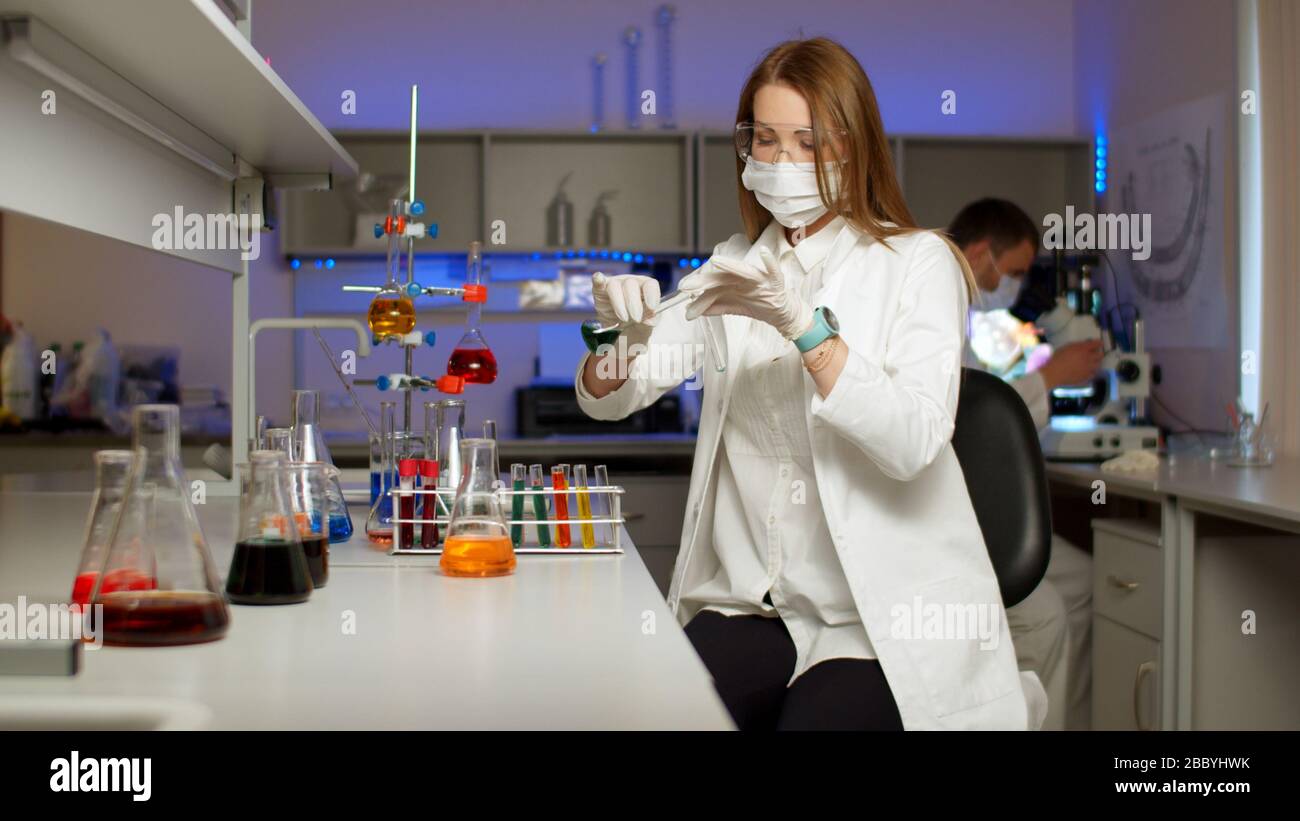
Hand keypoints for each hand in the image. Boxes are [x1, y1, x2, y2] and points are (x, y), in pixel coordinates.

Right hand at [591, 272, 660, 348]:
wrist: (618, 332)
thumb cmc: (636, 324)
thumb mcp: (645, 326)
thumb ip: (649, 322)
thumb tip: (648, 321)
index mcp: (646, 288)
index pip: (650, 285)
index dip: (652, 295)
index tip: (651, 308)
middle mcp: (630, 282)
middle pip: (631, 284)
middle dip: (634, 303)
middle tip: (636, 319)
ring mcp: (614, 284)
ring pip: (614, 285)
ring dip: (618, 303)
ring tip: (623, 318)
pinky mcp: (600, 289)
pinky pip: (598, 281)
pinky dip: (598, 280)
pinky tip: (599, 279)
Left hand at [678, 247, 812, 339]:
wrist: (779, 312)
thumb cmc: (755, 303)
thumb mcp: (731, 306)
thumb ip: (712, 307)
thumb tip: (689, 311)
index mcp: (731, 281)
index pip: (711, 282)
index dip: (697, 284)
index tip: (682, 288)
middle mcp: (742, 277)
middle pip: (721, 276)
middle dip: (704, 280)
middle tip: (686, 286)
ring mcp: (758, 278)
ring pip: (743, 271)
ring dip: (730, 265)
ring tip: (716, 261)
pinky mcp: (774, 280)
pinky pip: (772, 269)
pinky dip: (769, 261)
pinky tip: (764, 253)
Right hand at [1039, 339, 1103, 389]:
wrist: (1053, 374)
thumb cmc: (1056, 359)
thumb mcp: (1066, 347)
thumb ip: (1078, 345)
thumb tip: (1086, 344)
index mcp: (1083, 349)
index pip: (1097, 344)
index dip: (1097, 343)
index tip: (1096, 344)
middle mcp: (1089, 358)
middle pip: (1100, 355)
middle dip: (1097, 353)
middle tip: (1092, 354)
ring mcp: (1089, 368)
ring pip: (1098, 364)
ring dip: (1095, 363)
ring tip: (1089, 363)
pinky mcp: (1087, 377)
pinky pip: (1093, 373)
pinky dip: (1091, 371)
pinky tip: (1085, 371)